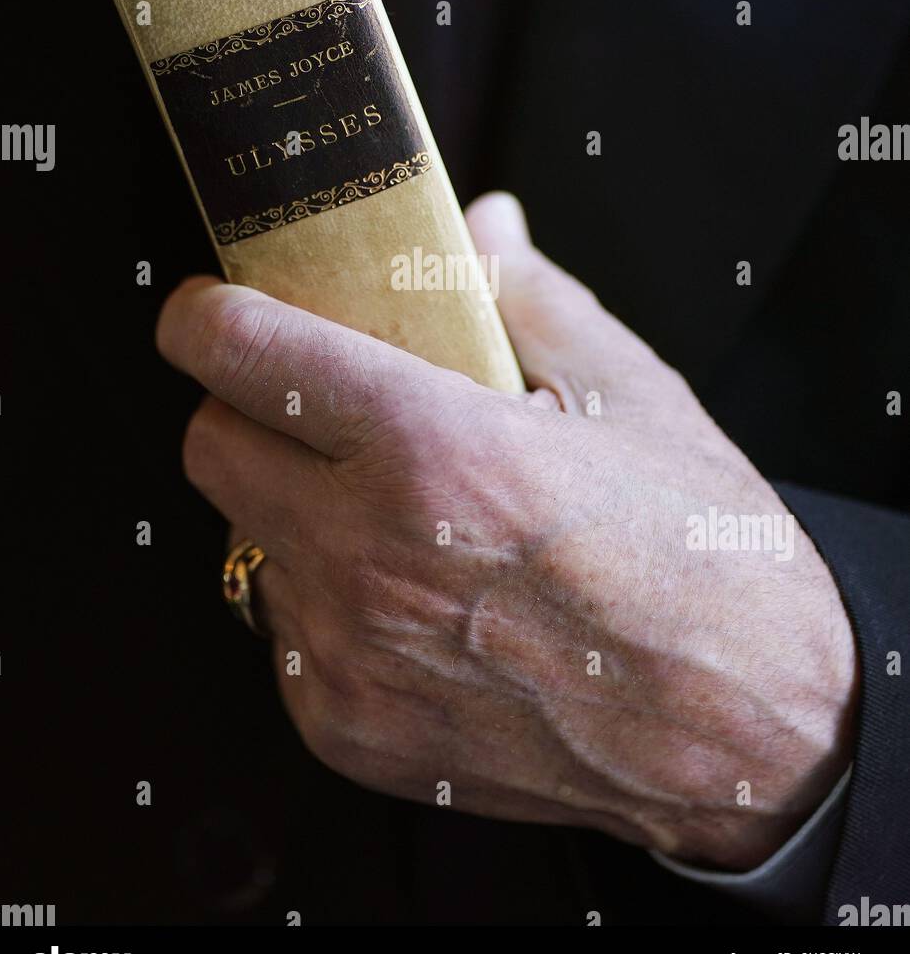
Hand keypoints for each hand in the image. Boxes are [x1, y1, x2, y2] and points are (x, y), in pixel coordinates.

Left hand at [156, 193, 855, 868]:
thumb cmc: (701, 556)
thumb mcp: (633, 394)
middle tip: (314, 407)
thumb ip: (530, 295)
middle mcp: (368, 553)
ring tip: (385, 511)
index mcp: (435, 447)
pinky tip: (408, 599)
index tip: (212, 308)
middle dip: (244, 410)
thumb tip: (482, 223)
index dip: (207, 316)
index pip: (243, 354)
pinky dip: (320, 602)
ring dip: (288, 510)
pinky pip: (281, 634)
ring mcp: (347, 652)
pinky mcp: (345, 727)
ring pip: (242, 542)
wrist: (746, 729)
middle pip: (210, 445)